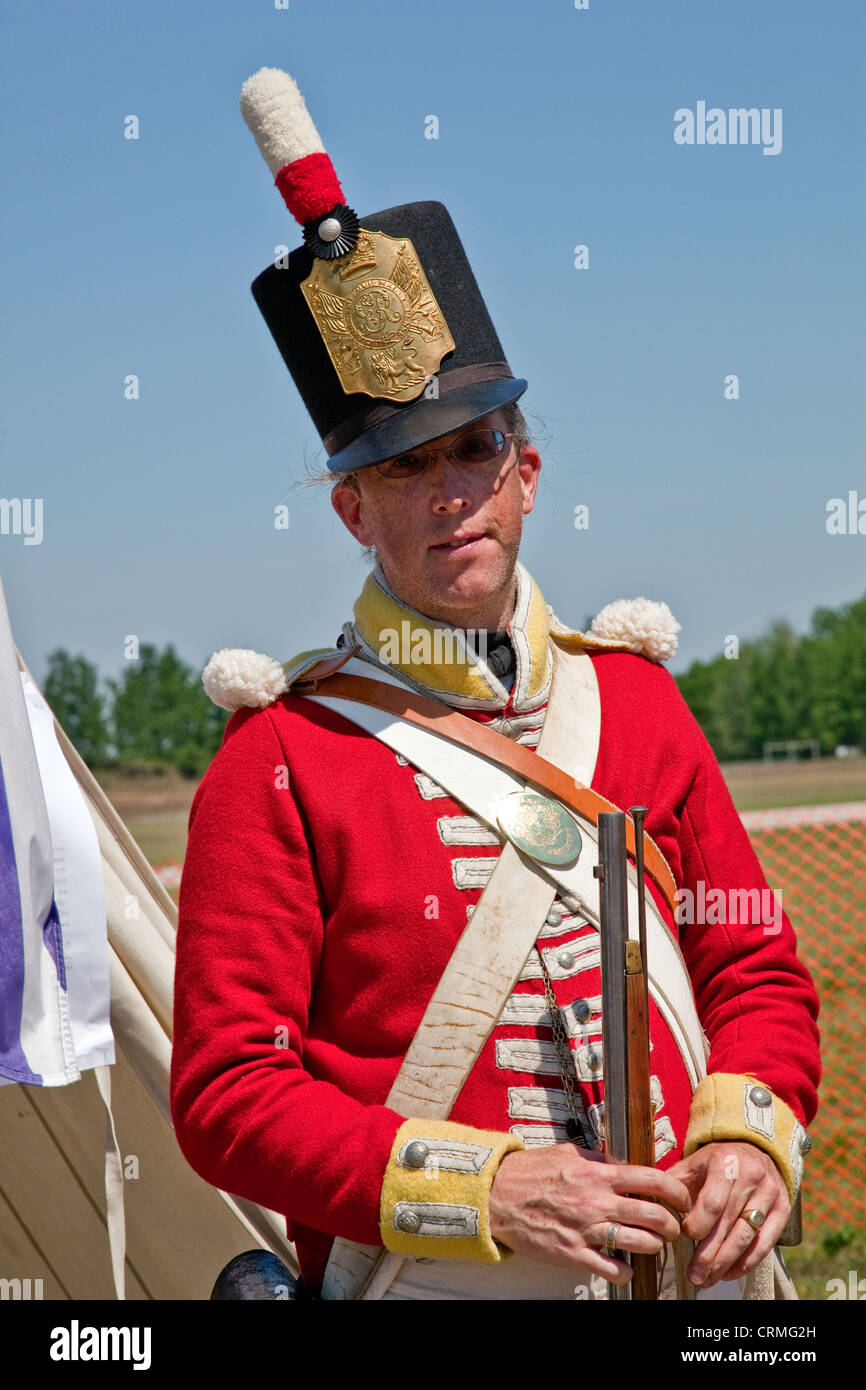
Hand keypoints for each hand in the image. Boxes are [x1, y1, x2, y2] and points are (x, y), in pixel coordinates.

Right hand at [488, 1143, 691, 1284]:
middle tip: (672, 1227)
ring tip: (652, 1245)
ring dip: (654, 1247)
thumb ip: (598, 1158)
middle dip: (672, 1225)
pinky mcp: (573, 1254)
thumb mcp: (568, 1153)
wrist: (497, 1195)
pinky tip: (624, 1264)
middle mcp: (597, 1201)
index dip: (676, 1191)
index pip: (651, 1179)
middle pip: (654, 1215)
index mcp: (598, 1173)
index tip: (682, 1199)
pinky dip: (626, 1270)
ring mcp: (586, 1229)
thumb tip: (623, 1162)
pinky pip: (613, 1269)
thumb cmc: (530, 1173)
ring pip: (640, 1243)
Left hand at [666, 1141, 789, 1288]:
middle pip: (729, 1224)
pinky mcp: (783, 1208)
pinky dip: (747, 1262)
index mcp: (725, 1161)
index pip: (712, 1202)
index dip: (697, 1225)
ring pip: (747, 1237)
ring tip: (708, 1279)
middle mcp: (751, 1176)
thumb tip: (653, 1208)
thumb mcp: (694, 1163)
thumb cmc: (716, 1162)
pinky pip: (765, 1243)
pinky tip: (729, 1273)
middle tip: (694, 1276)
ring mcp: (770, 1193)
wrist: (753, 1148)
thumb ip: (674, 1185)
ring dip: (726, 1263)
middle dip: (709, 1255)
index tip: (683, 1235)